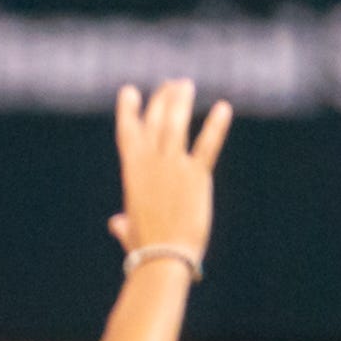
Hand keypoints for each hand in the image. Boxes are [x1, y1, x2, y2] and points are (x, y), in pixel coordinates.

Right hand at [107, 79, 229, 267]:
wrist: (163, 256)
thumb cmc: (145, 247)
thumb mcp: (130, 230)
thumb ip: (124, 223)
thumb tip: (116, 223)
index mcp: (132, 175)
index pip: (128, 134)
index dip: (129, 111)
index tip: (130, 91)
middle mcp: (150, 165)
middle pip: (154, 123)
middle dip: (161, 100)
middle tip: (170, 84)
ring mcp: (173, 168)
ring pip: (175, 125)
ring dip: (180, 102)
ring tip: (185, 85)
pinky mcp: (196, 175)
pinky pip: (208, 145)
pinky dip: (216, 125)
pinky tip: (223, 108)